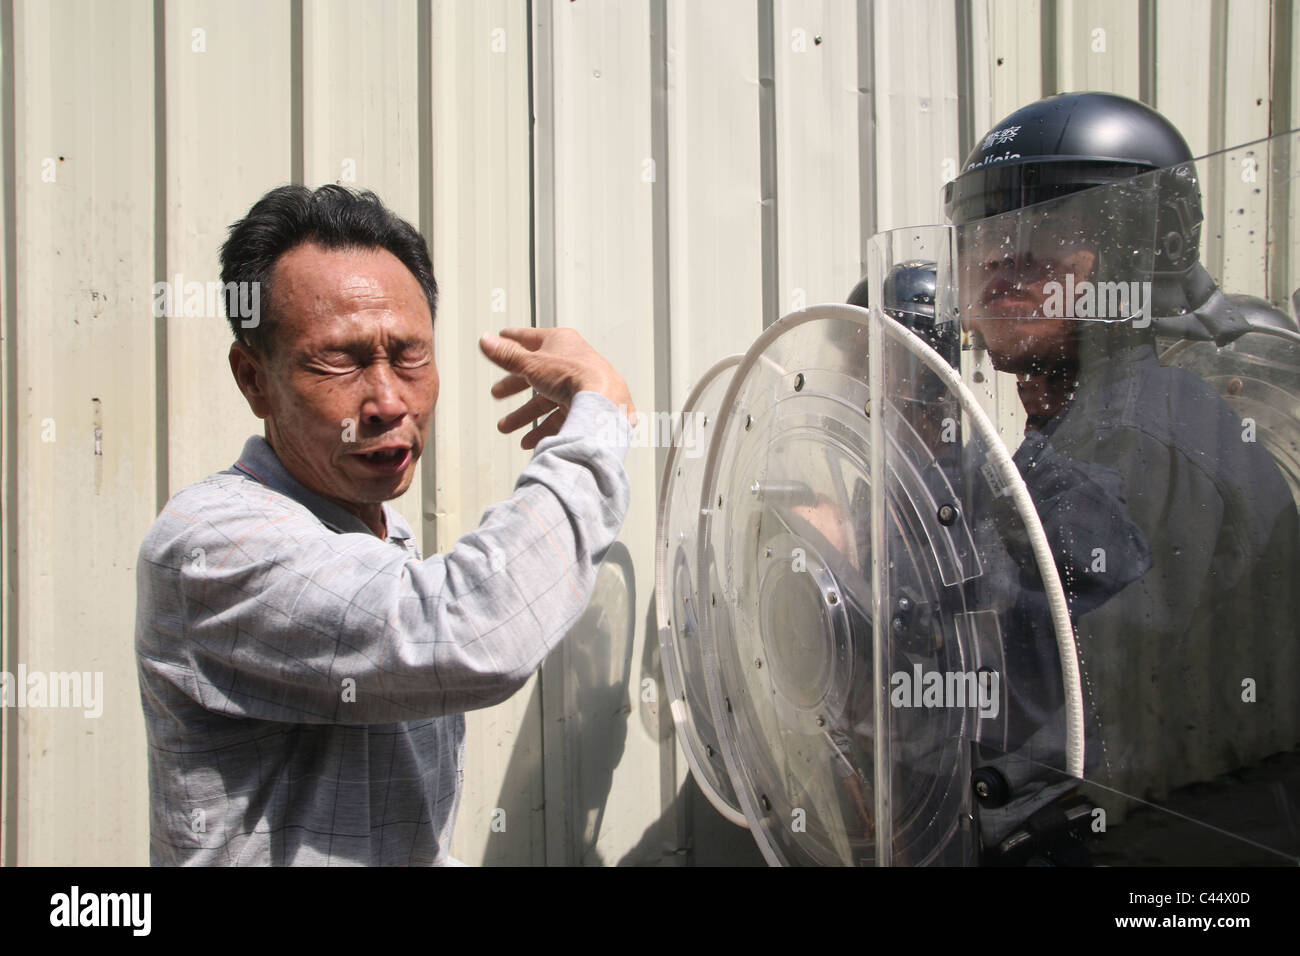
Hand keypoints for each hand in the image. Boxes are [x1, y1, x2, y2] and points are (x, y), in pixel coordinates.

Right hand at [479, 327, 634, 449]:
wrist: (603, 404)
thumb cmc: (574, 375)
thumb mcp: (531, 363)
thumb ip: (507, 356)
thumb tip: (485, 341)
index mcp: (561, 342)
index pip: (531, 338)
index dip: (513, 339)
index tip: (502, 338)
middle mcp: (572, 362)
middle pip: (536, 374)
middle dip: (514, 386)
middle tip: (497, 393)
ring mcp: (581, 386)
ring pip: (546, 400)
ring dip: (524, 414)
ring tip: (506, 427)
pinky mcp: (586, 408)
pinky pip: (560, 417)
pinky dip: (543, 429)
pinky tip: (530, 440)